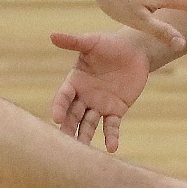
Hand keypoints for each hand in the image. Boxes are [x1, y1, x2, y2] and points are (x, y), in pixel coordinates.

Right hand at [50, 31, 152, 151]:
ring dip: (85, 137)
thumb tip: (52, 35)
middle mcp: (84, 97)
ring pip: (89, 124)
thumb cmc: (109, 44)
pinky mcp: (116, 110)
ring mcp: (99, 105)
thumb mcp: (91, 42)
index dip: (60, 107)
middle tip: (63, 144)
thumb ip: (73, 41)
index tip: (57, 118)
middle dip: (68, 128)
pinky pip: (112, 126)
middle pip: (73, 116)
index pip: (64, 97)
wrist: (134, 51)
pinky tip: (111, 147)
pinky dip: (111, 137)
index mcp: (75, 82)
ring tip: (83, 152)